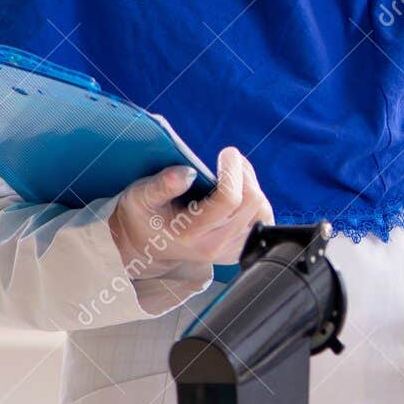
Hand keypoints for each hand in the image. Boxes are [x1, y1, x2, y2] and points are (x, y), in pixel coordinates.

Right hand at [108, 146, 273, 271]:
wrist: (145, 246)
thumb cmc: (143, 217)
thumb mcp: (141, 197)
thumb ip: (162, 185)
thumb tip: (187, 172)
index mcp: (191, 233)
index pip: (229, 200)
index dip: (233, 171)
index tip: (227, 153)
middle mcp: (215, 245)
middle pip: (252, 203)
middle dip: (245, 174)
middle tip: (230, 159)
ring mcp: (229, 250)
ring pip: (262, 213)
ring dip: (253, 186)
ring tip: (234, 173)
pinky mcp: (238, 249)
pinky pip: (262, 222)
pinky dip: (256, 202)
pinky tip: (239, 191)